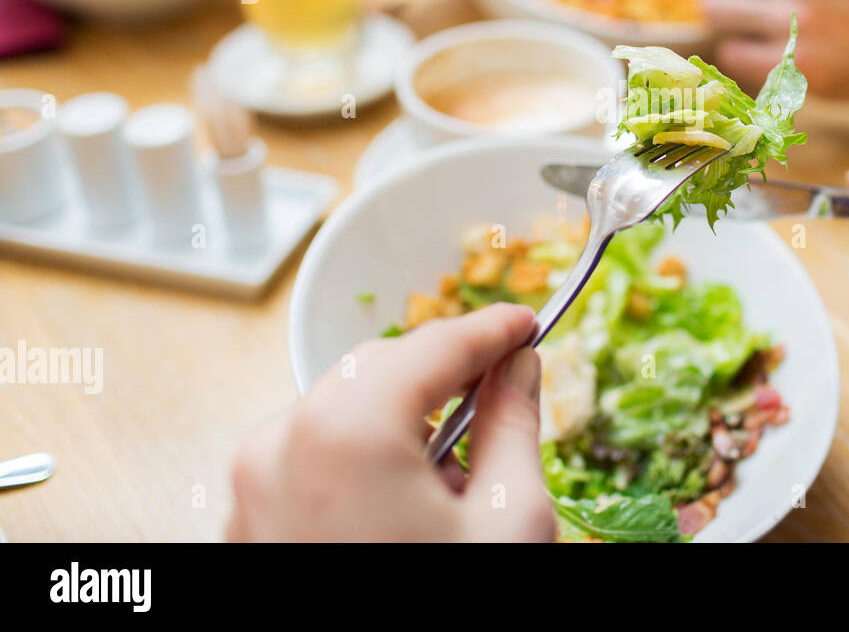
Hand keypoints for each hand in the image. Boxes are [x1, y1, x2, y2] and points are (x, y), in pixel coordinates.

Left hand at [226, 303, 554, 541]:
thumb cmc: (443, 613)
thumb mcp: (508, 520)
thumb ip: (515, 422)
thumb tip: (519, 368)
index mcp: (346, 428)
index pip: (436, 343)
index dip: (493, 328)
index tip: (525, 323)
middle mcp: (280, 444)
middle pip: (382, 370)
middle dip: (445, 377)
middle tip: (504, 393)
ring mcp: (251, 488)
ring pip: (341, 410)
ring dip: (402, 420)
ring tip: (454, 480)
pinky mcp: (246, 525)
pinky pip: (309, 458)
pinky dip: (359, 458)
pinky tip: (403, 506)